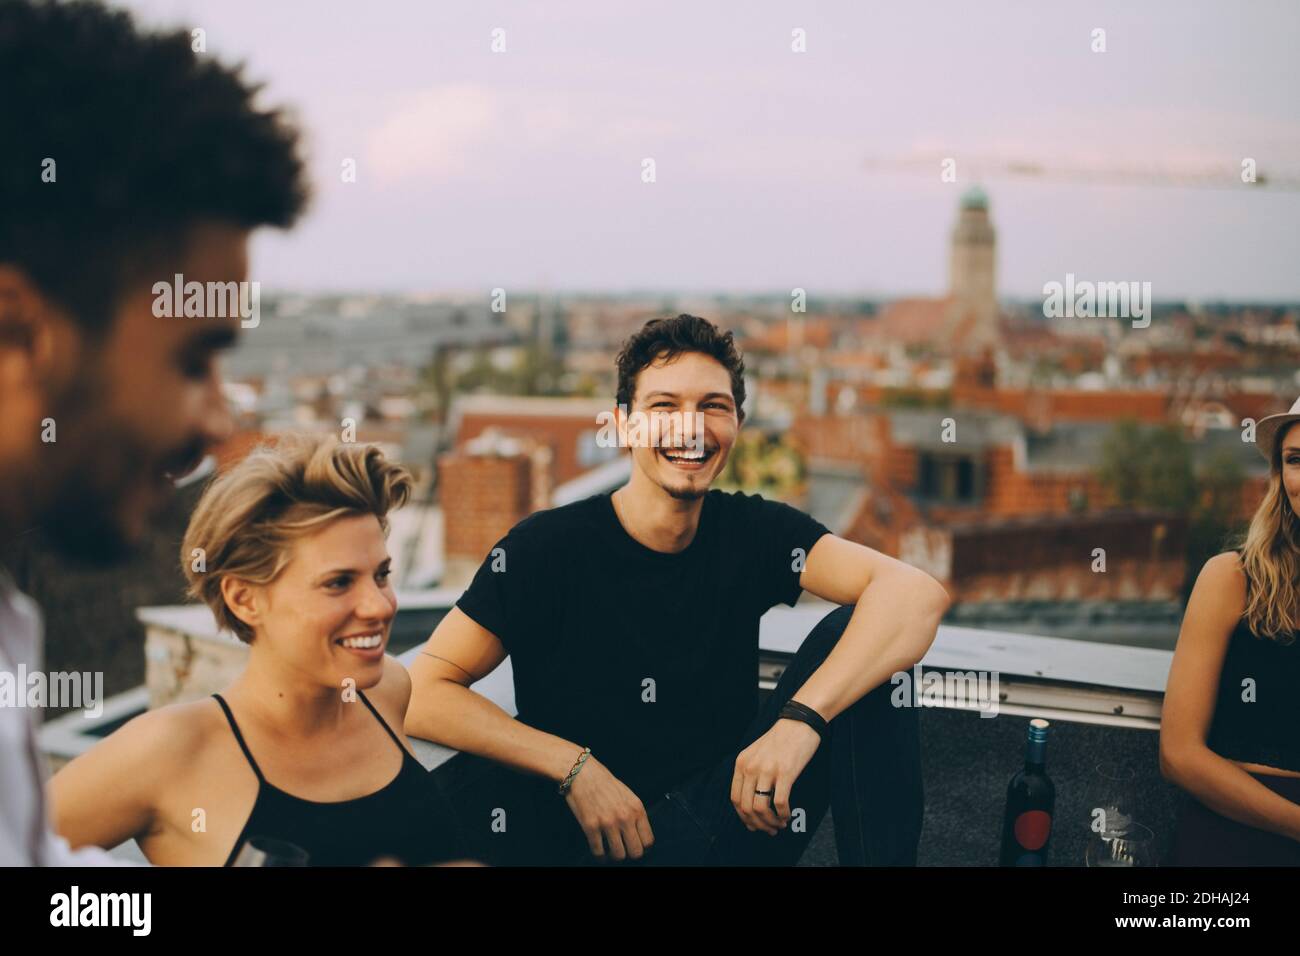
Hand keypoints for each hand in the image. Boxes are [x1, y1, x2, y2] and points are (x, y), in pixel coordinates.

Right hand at [562, 755, 654, 860]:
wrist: (582, 772)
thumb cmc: (604, 783)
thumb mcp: (628, 795)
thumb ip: (634, 814)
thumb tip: (638, 834)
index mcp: (637, 809)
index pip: (648, 840)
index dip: (642, 847)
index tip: (635, 846)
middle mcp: (625, 817)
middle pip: (636, 852)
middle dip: (629, 854)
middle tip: (622, 850)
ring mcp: (608, 823)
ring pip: (618, 855)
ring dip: (614, 856)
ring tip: (610, 851)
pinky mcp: (591, 826)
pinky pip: (599, 852)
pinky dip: (599, 855)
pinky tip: (599, 851)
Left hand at [730, 718, 820, 834]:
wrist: (799, 722)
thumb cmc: (781, 739)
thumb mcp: (757, 754)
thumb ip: (751, 773)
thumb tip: (752, 803)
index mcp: (741, 763)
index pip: (735, 799)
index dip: (743, 817)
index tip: (753, 825)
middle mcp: (750, 767)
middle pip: (746, 807)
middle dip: (757, 824)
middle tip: (769, 830)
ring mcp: (767, 770)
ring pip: (761, 808)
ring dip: (770, 822)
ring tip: (779, 825)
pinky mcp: (785, 772)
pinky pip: (780, 803)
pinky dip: (783, 814)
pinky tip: (787, 815)